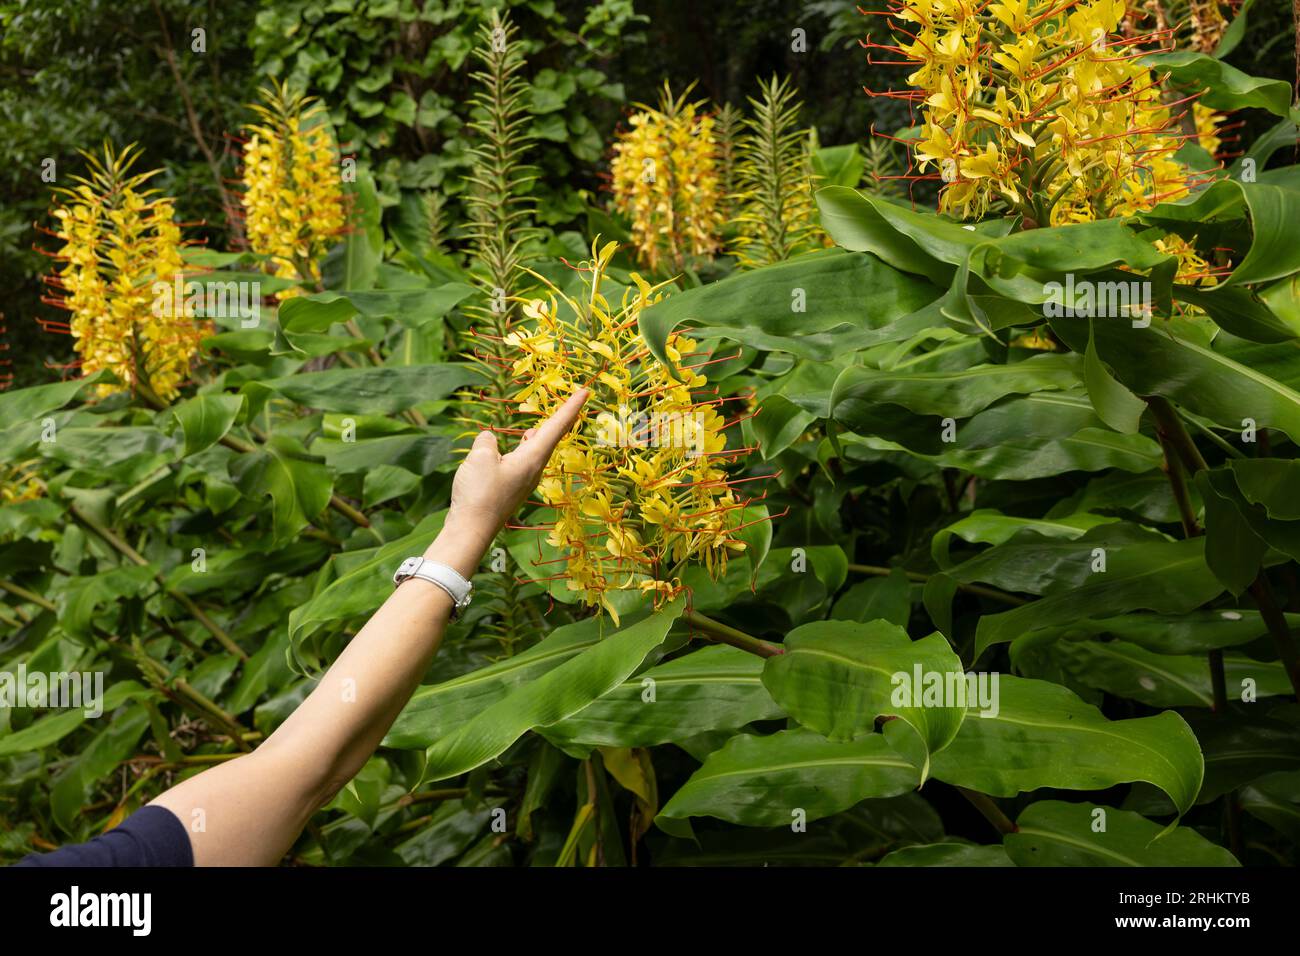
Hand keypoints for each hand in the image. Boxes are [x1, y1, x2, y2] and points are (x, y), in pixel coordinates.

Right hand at [425, 389, 588, 574]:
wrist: (471, 530)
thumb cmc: (479, 493)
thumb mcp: (480, 458)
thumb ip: (487, 442)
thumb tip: (489, 440)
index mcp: (532, 458)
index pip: (556, 426)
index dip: (571, 407)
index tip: (586, 390)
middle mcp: (533, 469)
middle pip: (553, 436)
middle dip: (564, 418)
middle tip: (577, 400)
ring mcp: (524, 480)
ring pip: (538, 449)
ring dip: (544, 433)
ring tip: (547, 422)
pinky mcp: (512, 488)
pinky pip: (525, 459)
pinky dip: (526, 446)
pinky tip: (521, 444)